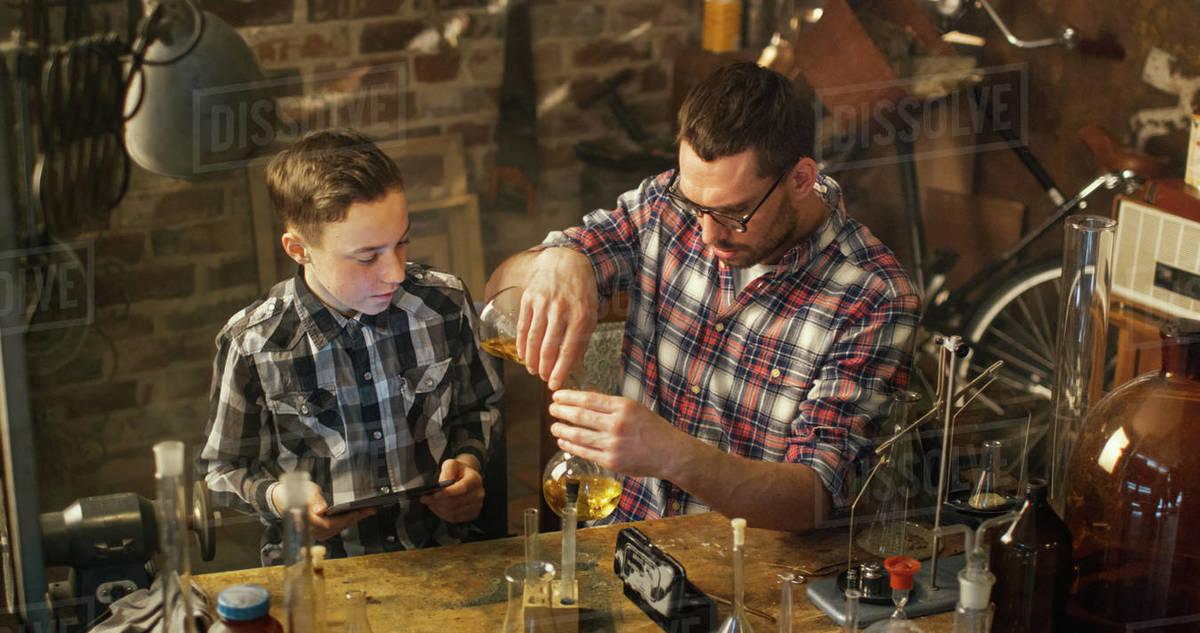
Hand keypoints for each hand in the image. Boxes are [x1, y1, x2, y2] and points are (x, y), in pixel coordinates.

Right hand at [271, 479, 375, 541]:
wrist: (281, 499)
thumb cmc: (292, 494)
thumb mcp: (305, 491)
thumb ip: (314, 500)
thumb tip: (321, 509)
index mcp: (308, 521)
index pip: (333, 523)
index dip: (349, 518)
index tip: (362, 511)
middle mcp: (312, 530)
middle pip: (338, 527)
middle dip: (355, 518)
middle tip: (369, 509)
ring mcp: (314, 532)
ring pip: (337, 528)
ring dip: (351, 520)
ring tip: (365, 512)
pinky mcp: (316, 531)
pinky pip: (333, 529)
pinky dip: (343, 523)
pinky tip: (352, 517)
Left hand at [421, 456, 484, 523]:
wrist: (466, 477)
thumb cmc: (458, 471)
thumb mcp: (451, 464)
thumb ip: (447, 470)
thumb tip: (442, 482)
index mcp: (475, 479)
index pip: (461, 489)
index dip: (446, 493)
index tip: (433, 494)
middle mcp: (478, 493)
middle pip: (456, 502)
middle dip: (438, 502)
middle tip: (425, 499)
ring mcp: (477, 505)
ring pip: (454, 512)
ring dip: (439, 509)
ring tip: (430, 503)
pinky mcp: (473, 514)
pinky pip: (455, 518)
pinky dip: (443, 515)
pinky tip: (437, 508)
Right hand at [518, 248, 597, 388]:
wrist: (567, 262)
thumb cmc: (580, 292)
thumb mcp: (590, 314)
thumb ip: (582, 340)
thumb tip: (576, 367)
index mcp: (580, 316)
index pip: (568, 350)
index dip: (559, 371)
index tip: (554, 384)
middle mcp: (561, 310)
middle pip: (549, 347)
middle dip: (544, 367)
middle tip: (543, 378)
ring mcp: (543, 304)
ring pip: (534, 338)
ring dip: (531, 359)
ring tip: (532, 370)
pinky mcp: (529, 299)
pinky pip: (523, 326)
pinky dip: (521, 343)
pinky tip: (522, 354)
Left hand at [546, 390, 690, 478]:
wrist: (670, 453)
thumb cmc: (653, 429)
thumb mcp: (634, 408)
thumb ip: (609, 404)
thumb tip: (586, 396)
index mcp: (623, 407)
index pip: (588, 399)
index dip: (568, 397)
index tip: (557, 396)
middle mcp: (616, 425)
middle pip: (579, 416)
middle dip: (561, 411)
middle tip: (551, 409)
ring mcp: (613, 444)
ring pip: (578, 435)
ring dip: (562, 430)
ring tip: (554, 427)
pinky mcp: (611, 461)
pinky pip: (584, 452)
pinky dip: (571, 446)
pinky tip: (564, 442)